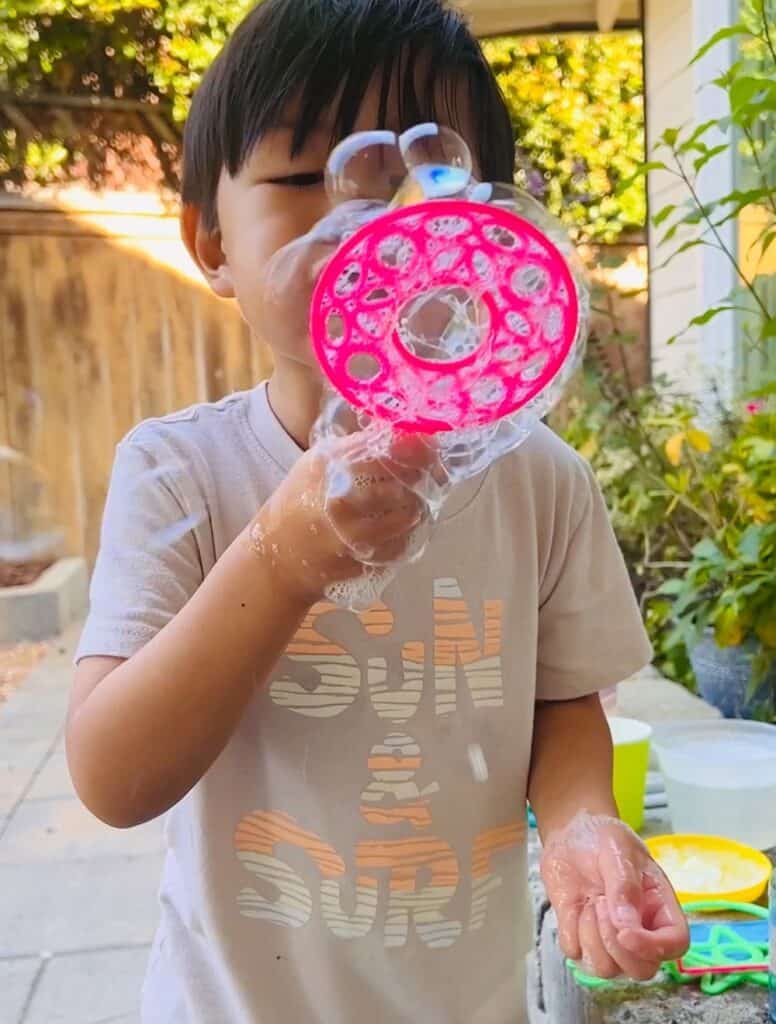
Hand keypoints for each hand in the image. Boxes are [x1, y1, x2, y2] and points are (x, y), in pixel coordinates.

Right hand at [250, 431, 437, 602]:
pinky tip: (402, 530)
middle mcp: (338, 498)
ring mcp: (348, 533)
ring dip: (416, 509)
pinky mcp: (356, 561)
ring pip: (405, 516)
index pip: (381, 449)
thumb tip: (400, 430)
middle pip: (399, 483)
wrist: (276, 558)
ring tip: (415, 503)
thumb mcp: (315, 466)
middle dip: (421, 479)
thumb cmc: (298, 504)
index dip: (412, 447)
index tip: (429, 446)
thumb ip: (353, 448)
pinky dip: (406, 537)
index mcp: (327, 466)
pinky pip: (398, 546)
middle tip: (430, 477)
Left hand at [540, 812, 688, 980]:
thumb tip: (625, 926)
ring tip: (591, 900)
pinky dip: (571, 929)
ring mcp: (609, 939)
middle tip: (601, 903)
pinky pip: (575, 953)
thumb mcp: (620, 851)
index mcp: (660, 908)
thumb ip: (625, 886)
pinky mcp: (580, 937)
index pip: (675, 944)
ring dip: (592, 935)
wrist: (572, 833)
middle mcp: (639, 931)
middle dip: (616, 944)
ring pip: (606, 969)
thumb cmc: (604, 839)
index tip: (625, 932)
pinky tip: (576, 904)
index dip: (654, 948)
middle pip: (641, 970)